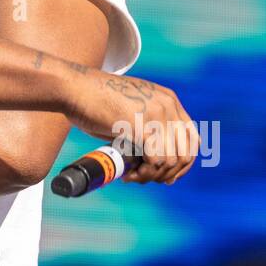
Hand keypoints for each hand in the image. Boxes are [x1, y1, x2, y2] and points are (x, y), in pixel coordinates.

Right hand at [64, 67, 199, 184]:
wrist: (74, 88)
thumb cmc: (95, 102)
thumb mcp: (132, 110)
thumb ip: (149, 129)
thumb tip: (160, 166)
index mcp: (169, 100)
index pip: (192, 139)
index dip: (182, 163)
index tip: (166, 176)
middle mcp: (168, 105)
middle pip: (185, 152)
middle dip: (168, 173)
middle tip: (144, 177)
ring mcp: (156, 114)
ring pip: (171, 160)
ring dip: (153, 175)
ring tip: (133, 176)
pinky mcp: (141, 126)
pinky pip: (156, 161)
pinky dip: (144, 174)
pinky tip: (129, 174)